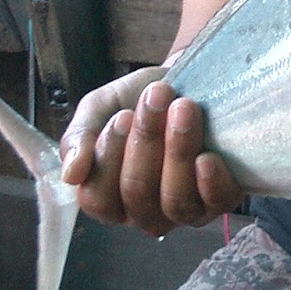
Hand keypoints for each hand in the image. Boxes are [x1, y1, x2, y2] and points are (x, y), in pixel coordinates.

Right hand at [61, 68, 244, 234]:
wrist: (190, 77)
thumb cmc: (140, 99)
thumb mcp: (101, 108)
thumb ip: (78, 138)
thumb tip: (70, 175)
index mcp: (109, 197)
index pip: (97, 198)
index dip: (108, 157)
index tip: (122, 116)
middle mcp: (144, 213)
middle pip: (137, 193)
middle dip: (146, 139)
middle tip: (157, 96)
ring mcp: (184, 211)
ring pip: (175, 200)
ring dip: (177, 150)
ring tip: (184, 108)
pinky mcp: (220, 200)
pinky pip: (215, 204)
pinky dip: (211, 182)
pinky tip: (207, 157)